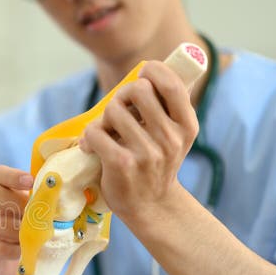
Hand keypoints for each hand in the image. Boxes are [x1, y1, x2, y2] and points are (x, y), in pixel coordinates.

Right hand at [0, 165, 33, 274]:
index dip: (12, 176)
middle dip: (14, 204)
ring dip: (16, 230)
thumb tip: (51, 192)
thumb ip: (35, 198)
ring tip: (33, 236)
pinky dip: (11, 250)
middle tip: (34, 215)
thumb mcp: (30, 209)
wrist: (14, 262)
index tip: (31, 182)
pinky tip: (23, 250)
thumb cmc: (24, 227)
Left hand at [79, 61, 198, 222]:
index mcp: (186, 125)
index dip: (151, 71)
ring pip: (113, 110)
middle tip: (118, 112)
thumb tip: (155, 68)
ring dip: (104, 119)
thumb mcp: (175, 135)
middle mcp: (170, 138)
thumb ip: (168, 106)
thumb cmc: (156, 163)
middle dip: (122, 96)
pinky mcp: (122, 164)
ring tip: (107, 134)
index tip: (141, 78)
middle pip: (137, 90)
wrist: (150, 206)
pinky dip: (89, 136)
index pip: (171, 82)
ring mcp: (147, 152)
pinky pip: (95, 131)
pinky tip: (93, 147)